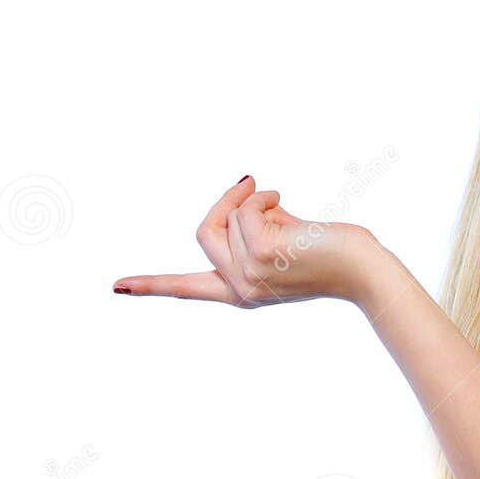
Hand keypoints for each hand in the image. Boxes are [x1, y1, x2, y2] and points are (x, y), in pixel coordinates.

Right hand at [112, 175, 377, 305]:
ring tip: (286, 208)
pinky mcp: (262, 255)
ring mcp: (249, 275)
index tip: (116, 288)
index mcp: (240, 291)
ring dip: (254, 200)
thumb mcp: (281, 241)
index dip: (149, 285)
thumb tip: (244, 191)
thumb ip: (253, 228)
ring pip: (226, 218)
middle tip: (256, 186)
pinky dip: (265, 198)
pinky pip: (246, 208)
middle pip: (202, 232)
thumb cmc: (332, 253)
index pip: (186, 289)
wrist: (364, 270)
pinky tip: (291, 209)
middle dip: (228, 202)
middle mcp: (240, 290)